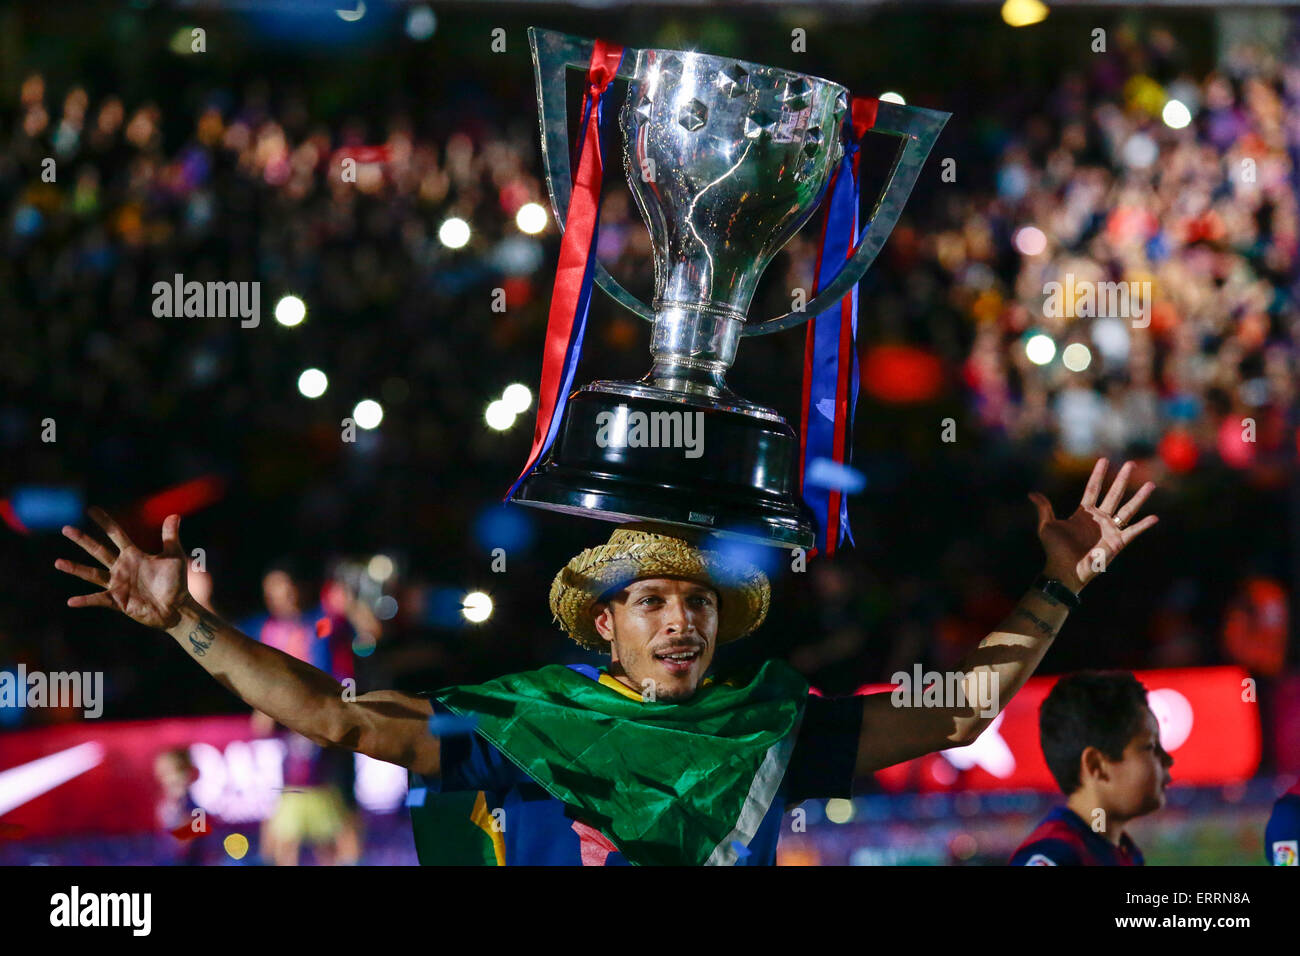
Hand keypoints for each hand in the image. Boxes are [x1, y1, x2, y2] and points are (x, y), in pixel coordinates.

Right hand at [55, 507, 191, 629]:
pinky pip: (99, 599)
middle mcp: (121, 567)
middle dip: (83, 540)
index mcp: (133, 555)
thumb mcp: (174, 556)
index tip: (91, 509)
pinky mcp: (118, 600)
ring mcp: (118, 584)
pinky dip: (86, 600)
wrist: (176, 607)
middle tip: (65, 528)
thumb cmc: (175, 582)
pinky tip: (71, 601)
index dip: (105, 522)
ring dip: (76, 569)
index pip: (116, 534)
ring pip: (93, 574)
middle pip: (98, 550)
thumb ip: (170, 536)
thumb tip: (174, 514)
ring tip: (58, 562)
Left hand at [1029, 458, 1157, 593]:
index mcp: (1084, 513)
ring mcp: (1110, 530)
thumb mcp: (1047, 525)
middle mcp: (1099, 519)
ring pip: (1127, 509)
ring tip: (1150, 484)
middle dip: (1122, 479)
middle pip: (1114, 494)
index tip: (1104, 459)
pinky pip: (1133, 531)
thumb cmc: (1055, 550)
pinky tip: (1154, 517)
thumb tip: (1032, 493)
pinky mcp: (1117, 543)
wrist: (1064, 570)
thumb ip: (1044, 508)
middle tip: (1131, 464)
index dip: (1098, 474)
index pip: (1093, 488)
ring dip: (1139, 497)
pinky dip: (1144, 525)